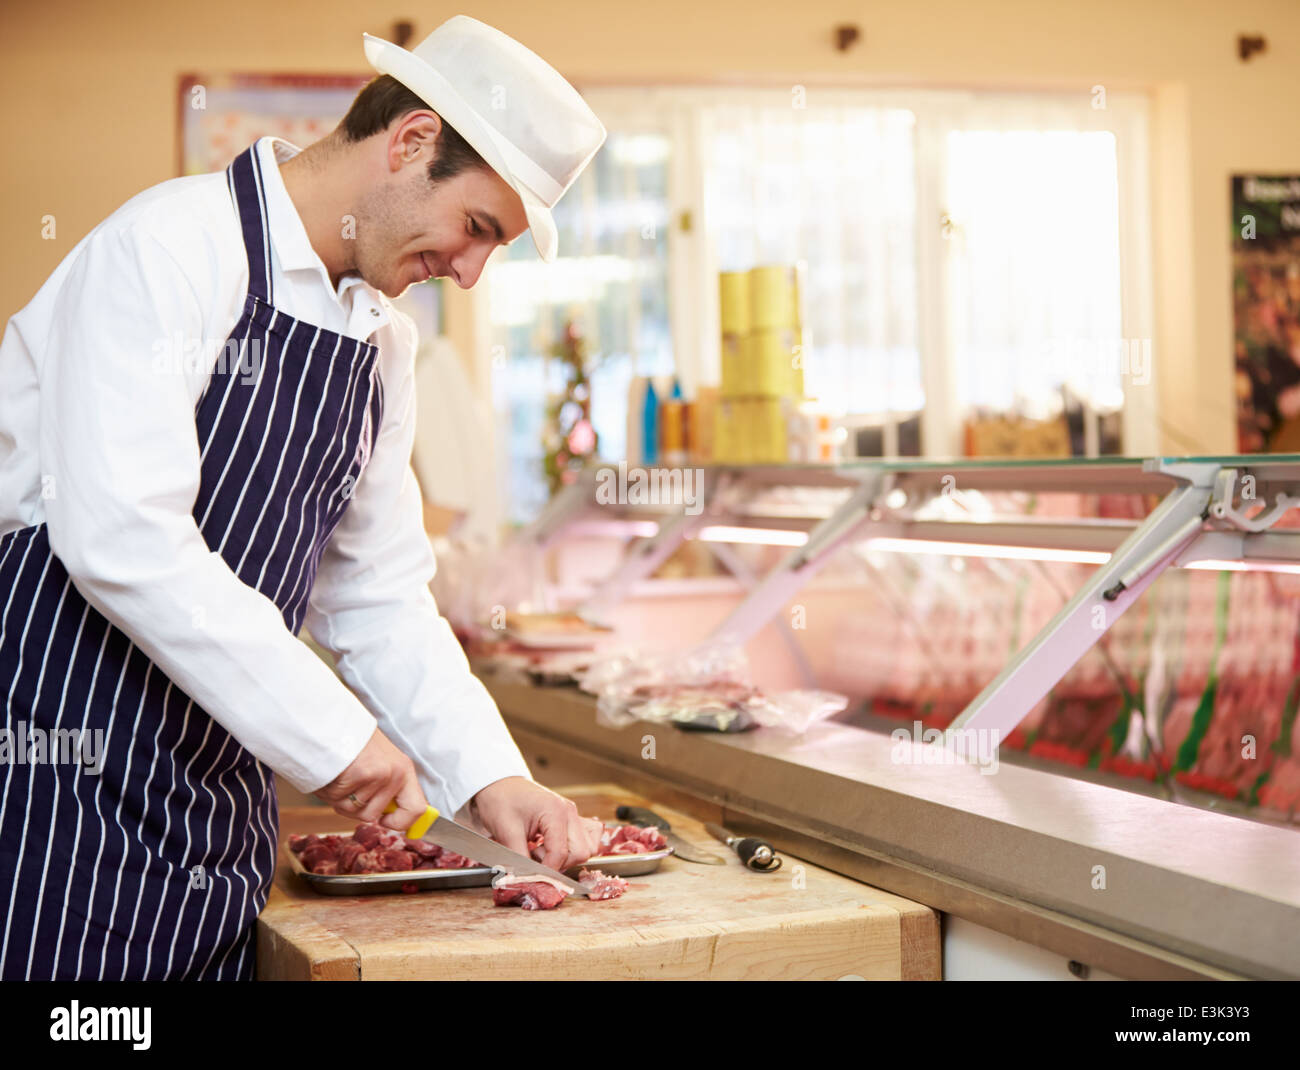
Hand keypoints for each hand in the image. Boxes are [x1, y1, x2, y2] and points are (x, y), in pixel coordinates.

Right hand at [316, 727, 427, 830]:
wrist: (333, 721)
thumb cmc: (353, 742)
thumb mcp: (381, 761)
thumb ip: (387, 788)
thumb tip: (390, 817)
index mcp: (404, 771)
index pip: (417, 809)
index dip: (401, 823)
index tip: (387, 822)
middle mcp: (396, 774)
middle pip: (373, 816)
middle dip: (354, 808)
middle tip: (348, 786)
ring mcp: (379, 775)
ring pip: (352, 810)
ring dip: (339, 799)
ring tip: (340, 775)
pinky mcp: (360, 774)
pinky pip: (338, 800)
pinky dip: (329, 791)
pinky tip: (332, 772)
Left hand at [470, 777, 604, 872]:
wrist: (499, 784)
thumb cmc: (501, 801)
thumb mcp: (506, 831)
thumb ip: (519, 858)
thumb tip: (527, 879)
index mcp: (556, 812)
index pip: (561, 853)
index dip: (547, 870)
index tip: (532, 875)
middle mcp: (569, 812)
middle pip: (580, 852)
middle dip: (558, 863)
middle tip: (535, 856)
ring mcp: (573, 814)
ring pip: (587, 848)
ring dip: (567, 857)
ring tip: (543, 851)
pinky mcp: (571, 818)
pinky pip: (587, 838)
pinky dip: (574, 848)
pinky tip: (554, 847)